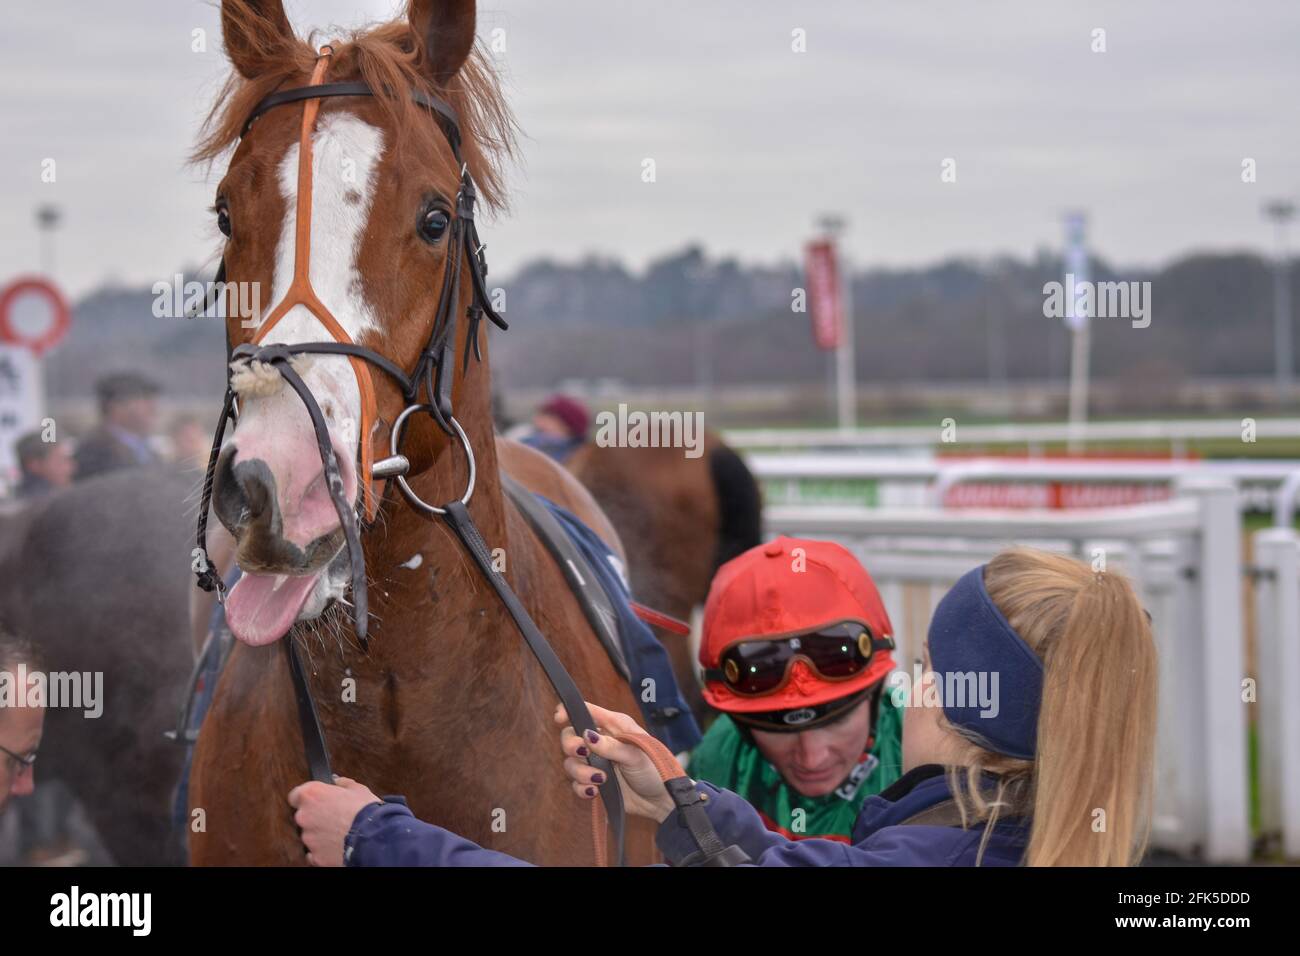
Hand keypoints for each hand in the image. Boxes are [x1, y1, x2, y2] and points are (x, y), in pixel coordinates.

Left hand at [287, 776, 381, 865]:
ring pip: (309, 834)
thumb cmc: (365, 810)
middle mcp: (304, 816)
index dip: (306, 798)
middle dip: (315, 816)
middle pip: (302, 816)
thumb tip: (338, 782)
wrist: (372, 836)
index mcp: (311, 795)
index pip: (295, 795)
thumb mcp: (357, 789)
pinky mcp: (315, 856)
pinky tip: (335, 845)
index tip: (315, 800)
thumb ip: (342, 784)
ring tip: (338, 832)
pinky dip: (322, 850)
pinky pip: (314, 853)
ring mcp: (308, 838)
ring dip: (320, 833)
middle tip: (333, 816)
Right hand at [554, 701, 674, 822]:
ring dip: (580, 772)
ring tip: (600, 779)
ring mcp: (596, 762)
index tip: (559, 718)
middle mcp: (601, 741)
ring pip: (570, 762)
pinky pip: (576, 784)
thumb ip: (611, 746)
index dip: (568, 711)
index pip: (585, 711)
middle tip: (582, 754)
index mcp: (613, 726)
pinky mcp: (594, 783)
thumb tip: (587, 736)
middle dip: (571, 746)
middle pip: (570, 737)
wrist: (661, 800)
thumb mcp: (636, 755)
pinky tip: (595, 792)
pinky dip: (581, 788)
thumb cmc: (655, 769)